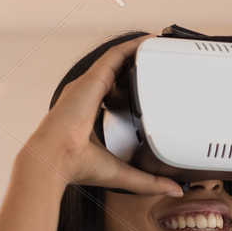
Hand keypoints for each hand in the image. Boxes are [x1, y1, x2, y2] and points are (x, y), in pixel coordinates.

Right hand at [18, 35, 183, 196]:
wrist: (55, 158)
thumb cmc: (77, 166)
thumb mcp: (123, 174)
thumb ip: (150, 182)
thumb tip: (176, 190)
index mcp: (87, 116)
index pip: (111, 97)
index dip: (129, 90)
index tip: (147, 90)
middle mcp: (86, 97)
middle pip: (115, 75)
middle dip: (135, 68)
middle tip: (159, 64)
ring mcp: (88, 86)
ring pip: (116, 61)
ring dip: (137, 53)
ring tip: (158, 47)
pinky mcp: (92, 79)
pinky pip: (115, 54)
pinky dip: (132, 46)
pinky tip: (148, 40)